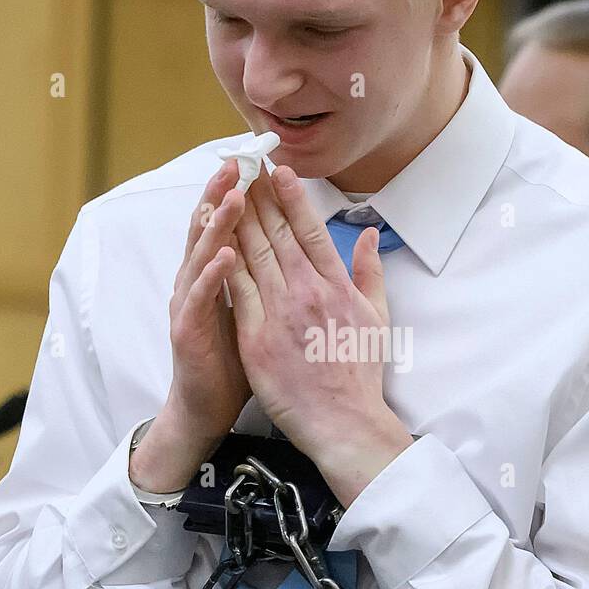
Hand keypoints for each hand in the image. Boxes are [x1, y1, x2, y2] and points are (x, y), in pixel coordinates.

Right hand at [142, 162, 249, 483]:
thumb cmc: (239, 359)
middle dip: (224, 193)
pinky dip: (210, 275)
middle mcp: (200, 281)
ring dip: (215, 225)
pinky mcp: (187, 330)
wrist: (208, 406)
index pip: (232, 224)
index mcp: (221, 274)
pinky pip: (199, 298)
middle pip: (210, 228)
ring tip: (231, 196)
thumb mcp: (261, 309)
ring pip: (201, 254)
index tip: (261, 162)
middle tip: (238, 161)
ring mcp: (190, 303)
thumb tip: (295, 243)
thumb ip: (272, 274)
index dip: (244, 193)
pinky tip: (223, 255)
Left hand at [225, 164, 411, 499]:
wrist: (344, 422)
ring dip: (235, 221)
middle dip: (257, 198)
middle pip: (276, 235)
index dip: (291, 197)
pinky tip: (211, 240)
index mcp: (336, 286)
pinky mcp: (256, 338)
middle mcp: (307, 293)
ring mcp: (280, 314)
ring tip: (222, 192)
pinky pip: (235, 293)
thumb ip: (370, 271)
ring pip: (251, 256)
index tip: (277, 170)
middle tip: (242, 167)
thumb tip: (369, 235)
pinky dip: (223, 263)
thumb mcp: (377, 317)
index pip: (310, 230)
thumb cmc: (360, 374)